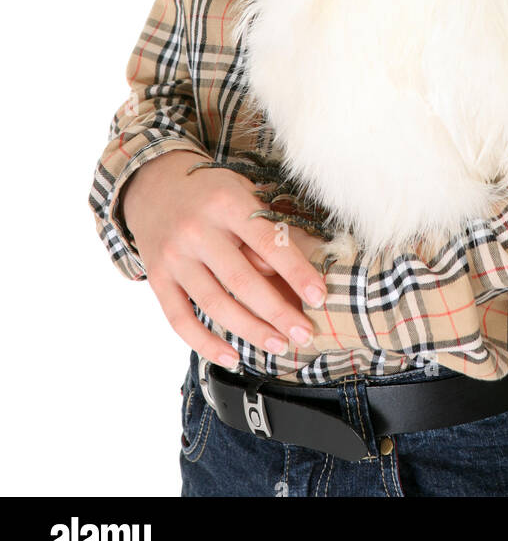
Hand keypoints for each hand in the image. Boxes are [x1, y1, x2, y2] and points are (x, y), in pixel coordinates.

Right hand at [120, 150, 328, 368]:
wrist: (155, 184)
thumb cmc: (212, 190)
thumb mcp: (243, 191)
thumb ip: (267, 225)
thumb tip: (292, 268)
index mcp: (226, 202)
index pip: (268, 242)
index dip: (296, 272)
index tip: (320, 297)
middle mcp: (197, 229)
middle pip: (243, 281)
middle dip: (278, 313)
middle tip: (305, 334)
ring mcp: (174, 256)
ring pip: (216, 305)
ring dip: (250, 331)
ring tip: (279, 346)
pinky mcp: (156, 278)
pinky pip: (180, 320)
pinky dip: (206, 344)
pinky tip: (231, 357)